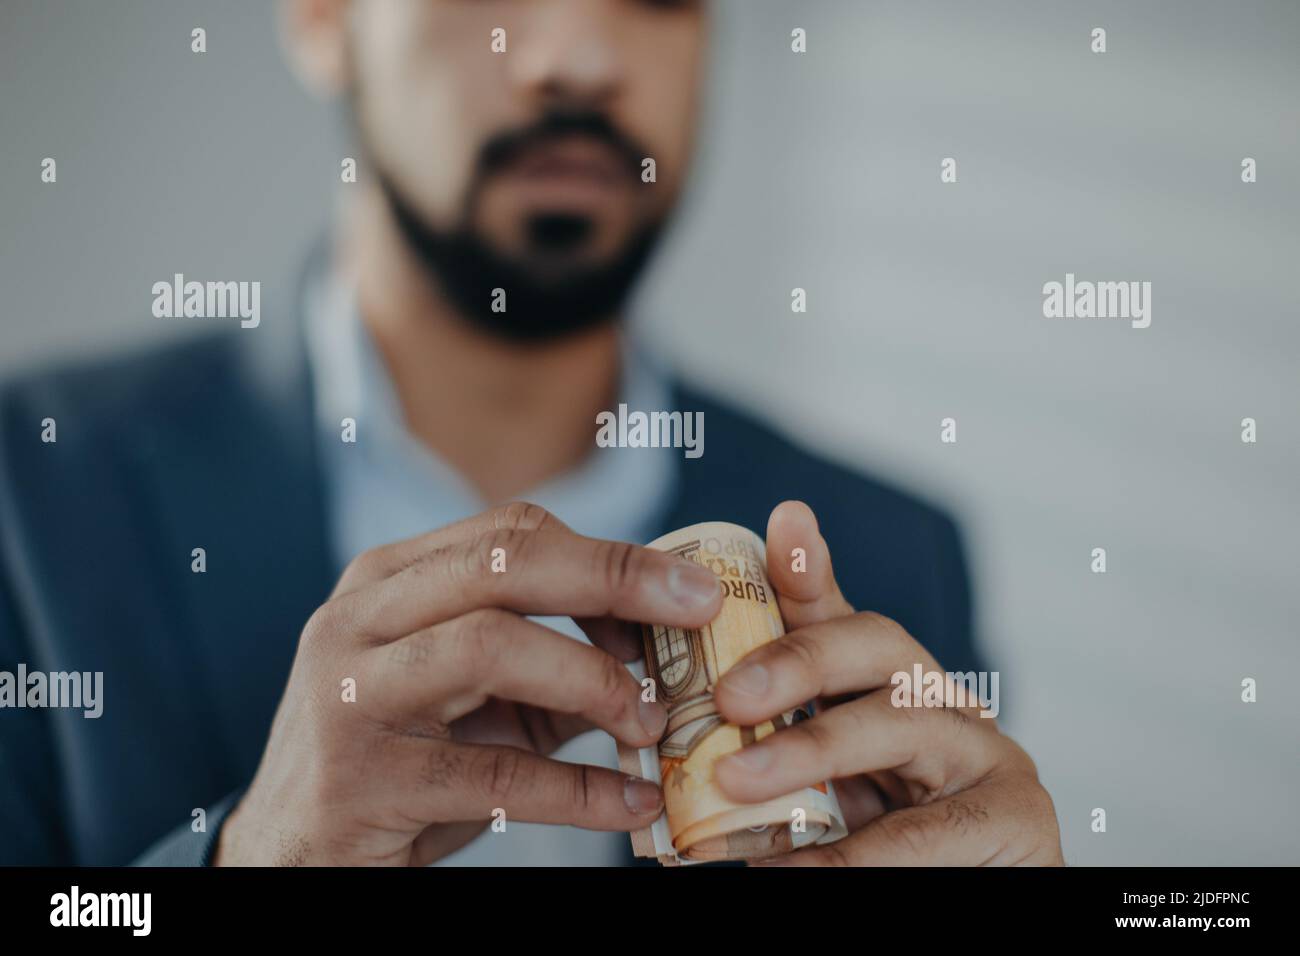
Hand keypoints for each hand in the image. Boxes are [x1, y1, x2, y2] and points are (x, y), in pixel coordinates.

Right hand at [216, 502, 721, 865]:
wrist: (290, 856)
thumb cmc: (400, 763)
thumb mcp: (472, 700)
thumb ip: (550, 664)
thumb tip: (667, 644)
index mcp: (388, 580)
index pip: (511, 530)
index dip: (608, 556)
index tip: (683, 594)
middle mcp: (358, 619)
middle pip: (502, 562)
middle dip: (615, 579)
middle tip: (700, 611)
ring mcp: (349, 694)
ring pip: (487, 646)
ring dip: (592, 679)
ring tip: (652, 721)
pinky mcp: (357, 780)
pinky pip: (489, 775)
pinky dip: (577, 790)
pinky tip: (631, 803)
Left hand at [713, 501, 1063, 865]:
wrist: (968, 913)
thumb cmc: (882, 856)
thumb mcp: (817, 794)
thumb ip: (772, 761)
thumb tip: (680, 757)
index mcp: (883, 689)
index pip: (840, 618)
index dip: (810, 571)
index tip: (784, 520)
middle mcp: (939, 702)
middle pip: (877, 644)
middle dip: (799, 658)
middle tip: (729, 696)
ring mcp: (986, 752)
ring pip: (900, 720)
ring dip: (812, 749)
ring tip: (735, 782)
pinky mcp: (1018, 816)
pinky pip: (924, 829)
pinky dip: (852, 855)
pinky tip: (788, 867)